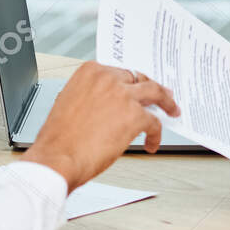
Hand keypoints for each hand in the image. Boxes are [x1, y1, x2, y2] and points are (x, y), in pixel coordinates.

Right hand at [22, 62, 178, 189]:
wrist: (57, 158)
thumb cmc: (59, 138)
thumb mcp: (70, 103)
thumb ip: (92, 97)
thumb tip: (109, 105)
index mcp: (90, 72)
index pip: (120, 72)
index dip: (132, 82)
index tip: (139, 86)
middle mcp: (108, 78)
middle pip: (139, 79)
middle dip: (153, 88)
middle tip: (162, 95)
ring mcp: (123, 95)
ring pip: (155, 93)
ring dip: (166, 103)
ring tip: (172, 110)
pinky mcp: (134, 116)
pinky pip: (154, 122)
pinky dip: (155, 134)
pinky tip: (151, 143)